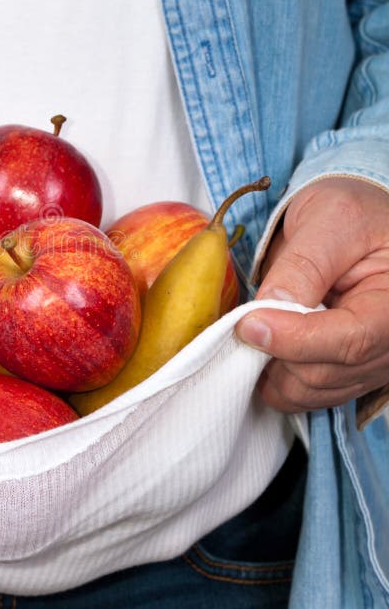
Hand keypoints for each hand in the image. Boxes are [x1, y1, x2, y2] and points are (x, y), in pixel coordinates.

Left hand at [235, 177, 388, 412]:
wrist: (357, 224)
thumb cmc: (351, 214)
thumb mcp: (329, 220)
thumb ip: (302, 266)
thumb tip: (269, 308)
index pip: (348, 340)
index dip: (293, 339)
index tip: (248, 324)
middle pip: (324, 374)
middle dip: (273, 353)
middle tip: (239, 323)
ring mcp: (369, 364)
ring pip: (309, 392)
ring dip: (269, 370)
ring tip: (250, 331)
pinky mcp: (345, 372)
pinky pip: (305, 394)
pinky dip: (273, 378)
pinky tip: (260, 348)